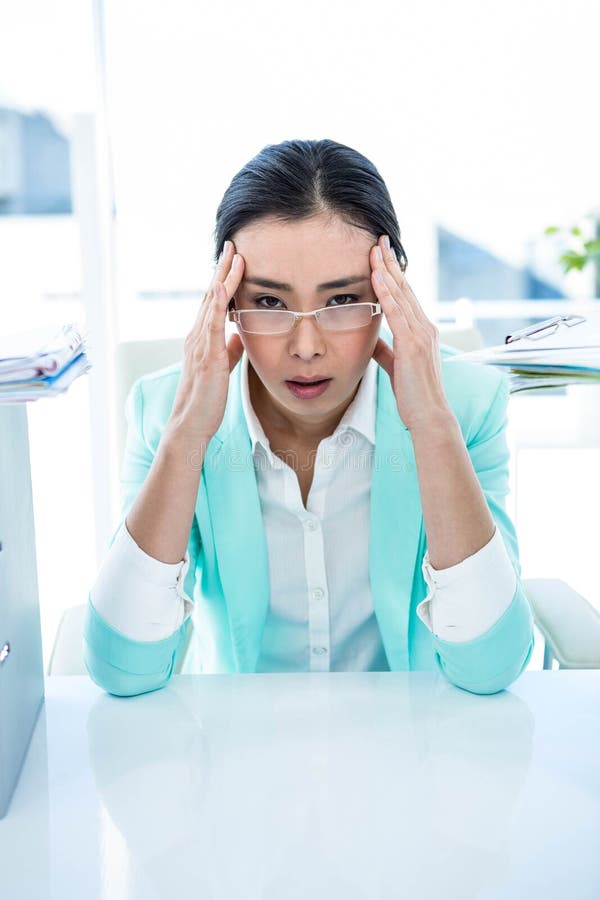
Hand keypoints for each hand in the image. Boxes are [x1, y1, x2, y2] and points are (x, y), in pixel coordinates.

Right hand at [167, 240, 245, 445]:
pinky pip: (211, 325)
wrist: (191, 424)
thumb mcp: (222, 367)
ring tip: (233, 254)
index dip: (223, 278)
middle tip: (233, 243)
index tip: (234, 257)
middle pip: (211, 295)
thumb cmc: (207, 400)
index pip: (214, 302)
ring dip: (222, 277)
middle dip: (222, 268)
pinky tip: (221, 286)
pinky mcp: (206, 357)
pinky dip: (217, 304)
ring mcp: (200, 345)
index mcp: (202, 338)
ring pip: (212, 304)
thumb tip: (239, 334)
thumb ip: (229, 349)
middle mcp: (197, 336)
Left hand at [370, 234, 454, 433]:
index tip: (382, 255)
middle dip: (391, 262)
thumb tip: (372, 339)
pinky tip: (376, 276)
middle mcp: (425, 327)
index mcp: (422, 331)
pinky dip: (386, 291)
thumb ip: (385, 349)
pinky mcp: (413, 344)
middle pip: (405, 288)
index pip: (406, 296)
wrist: (429, 416)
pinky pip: (397, 311)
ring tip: (374, 249)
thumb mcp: (396, 366)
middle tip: (379, 239)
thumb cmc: (413, 395)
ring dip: (387, 270)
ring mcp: (421, 334)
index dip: (394, 274)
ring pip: (401, 294)